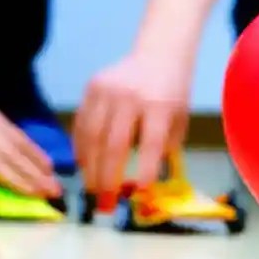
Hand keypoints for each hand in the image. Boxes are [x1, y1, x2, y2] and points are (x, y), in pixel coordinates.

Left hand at [0, 39, 57, 196]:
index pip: (0, 169)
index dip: (19, 184)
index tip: (37, 197)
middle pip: (18, 160)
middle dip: (38, 177)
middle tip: (57, 192)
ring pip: (23, 147)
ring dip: (40, 163)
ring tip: (54, 177)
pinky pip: (19, 135)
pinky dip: (32, 147)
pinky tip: (39, 156)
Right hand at [74, 52, 190, 197]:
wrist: (158, 54)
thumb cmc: (172, 94)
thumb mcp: (179, 121)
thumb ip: (164, 150)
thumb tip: (142, 187)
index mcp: (159, 104)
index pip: (152, 142)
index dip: (146, 168)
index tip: (139, 192)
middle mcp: (130, 96)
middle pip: (115, 143)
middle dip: (108, 178)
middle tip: (105, 203)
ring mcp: (107, 90)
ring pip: (92, 136)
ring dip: (90, 168)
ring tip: (92, 190)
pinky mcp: (91, 88)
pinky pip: (81, 124)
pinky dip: (80, 148)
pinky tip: (83, 166)